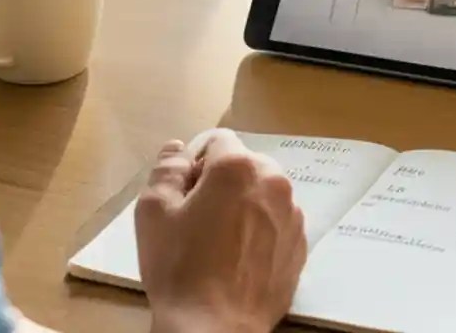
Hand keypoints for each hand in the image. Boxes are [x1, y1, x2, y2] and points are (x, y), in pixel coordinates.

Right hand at [135, 130, 306, 332]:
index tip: (185, 194)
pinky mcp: (301, 244)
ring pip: (264, 193)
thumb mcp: (154, 212)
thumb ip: (167, 169)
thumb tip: (178, 148)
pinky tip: (240, 259)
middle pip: (245, 165)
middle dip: (224, 182)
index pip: (218, 141)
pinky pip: (277, 222)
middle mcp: (274, 182)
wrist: (216, 327)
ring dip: (245, 205)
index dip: (197, 164)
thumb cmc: (180, 267)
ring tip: (222, 243)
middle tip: (200, 219)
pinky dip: (261, 230)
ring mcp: (293, 214)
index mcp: (239, 167)